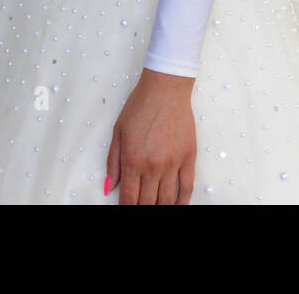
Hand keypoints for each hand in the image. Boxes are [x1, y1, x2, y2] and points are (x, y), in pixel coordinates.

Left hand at [106, 68, 196, 204]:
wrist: (165, 89)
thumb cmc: (140, 106)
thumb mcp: (118, 132)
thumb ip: (113, 163)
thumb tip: (109, 187)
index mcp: (133, 160)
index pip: (129, 199)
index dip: (126, 209)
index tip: (126, 209)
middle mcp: (153, 166)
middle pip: (147, 202)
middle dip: (142, 209)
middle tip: (140, 205)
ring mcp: (173, 163)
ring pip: (167, 200)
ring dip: (160, 207)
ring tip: (155, 206)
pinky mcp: (189, 157)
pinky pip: (187, 188)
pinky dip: (182, 202)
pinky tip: (177, 207)